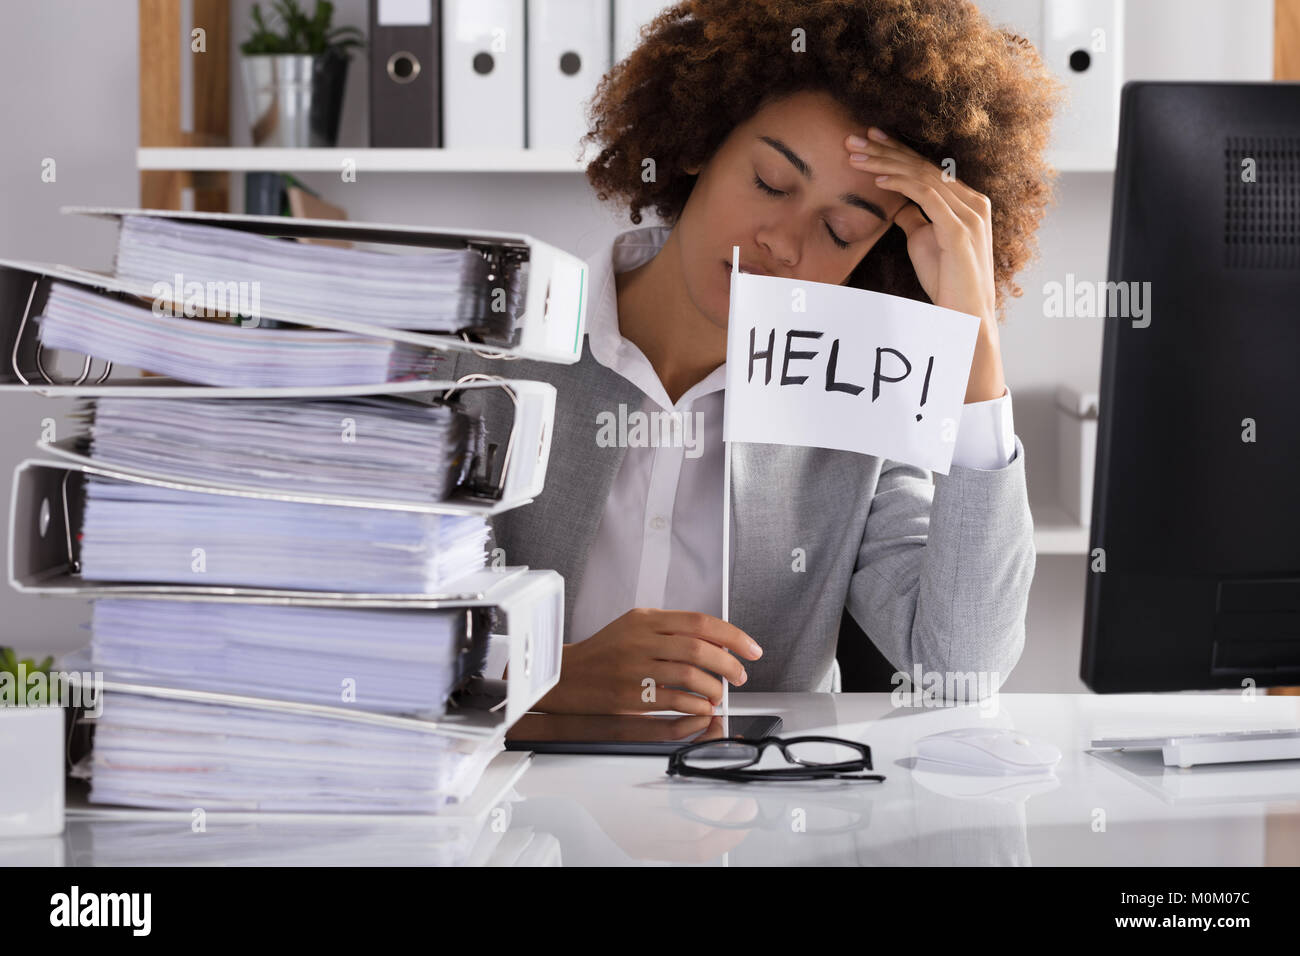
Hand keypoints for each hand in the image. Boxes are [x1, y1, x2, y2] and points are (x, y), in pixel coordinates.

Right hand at [535, 608, 762, 715]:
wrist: (567, 675)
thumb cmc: (605, 652)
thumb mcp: (634, 627)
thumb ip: (670, 629)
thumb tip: (716, 642)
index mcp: (646, 618)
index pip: (700, 622)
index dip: (733, 636)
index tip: (751, 649)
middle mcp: (642, 639)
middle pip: (700, 649)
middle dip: (729, 665)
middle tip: (740, 676)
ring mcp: (635, 667)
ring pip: (691, 676)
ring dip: (714, 688)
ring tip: (718, 695)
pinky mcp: (631, 695)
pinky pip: (676, 701)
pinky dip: (697, 706)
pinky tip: (702, 708)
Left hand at [845, 127, 1005, 402]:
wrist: (965, 314)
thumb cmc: (946, 280)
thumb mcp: (924, 241)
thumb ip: (915, 218)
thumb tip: (897, 204)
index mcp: (966, 201)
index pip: (927, 168)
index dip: (897, 151)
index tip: (868, 140)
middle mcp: (972, 201)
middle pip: (924, 166)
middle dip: (886, 150)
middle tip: (854, 138)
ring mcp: (969, 214)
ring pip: (922, 176)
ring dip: (886, 164)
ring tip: (856, 156)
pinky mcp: (959, 229)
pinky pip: (927, 197)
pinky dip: (901, 185)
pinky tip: (878, 179)